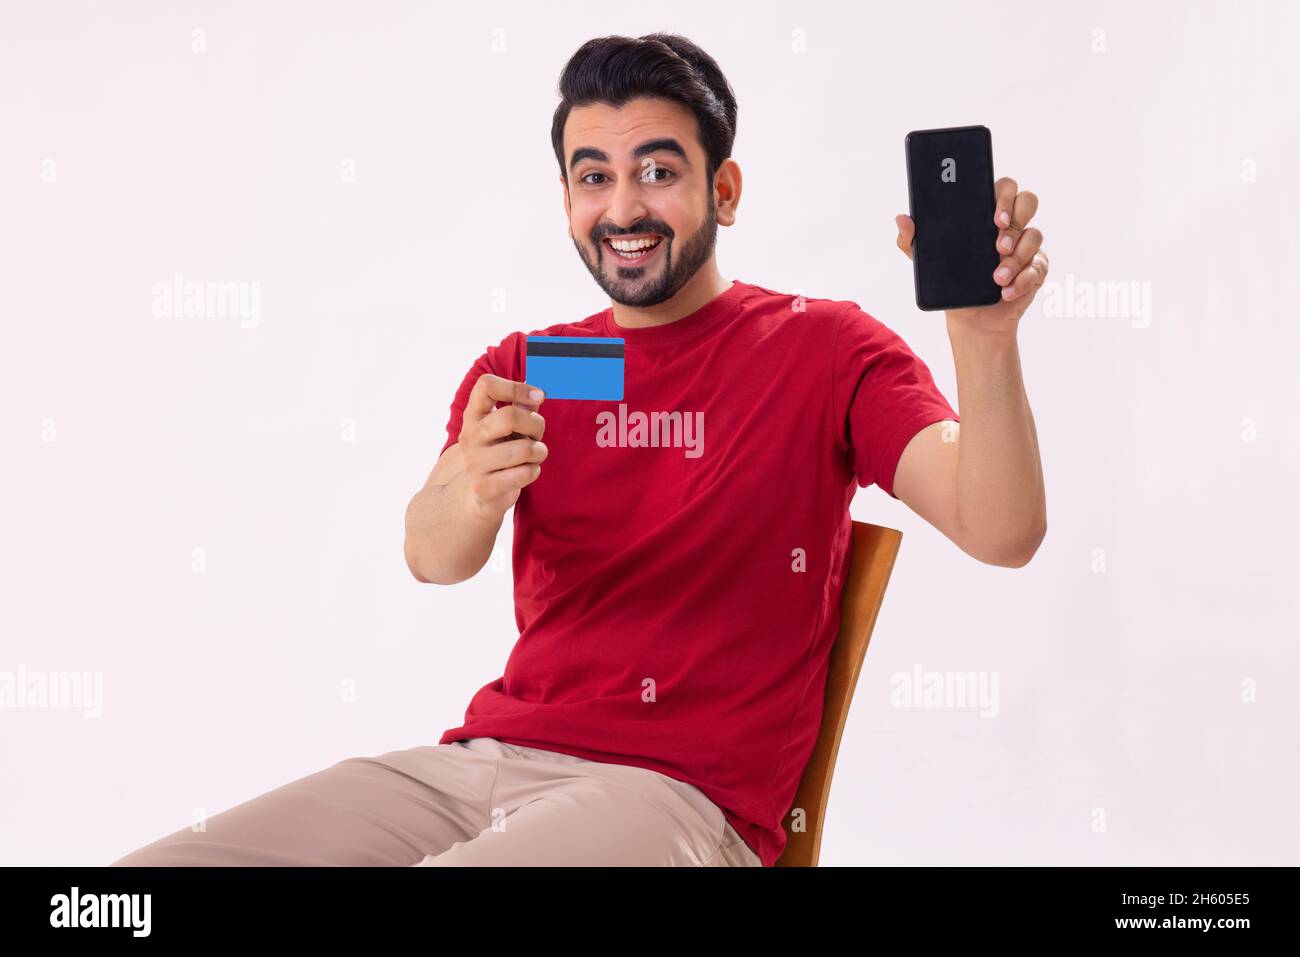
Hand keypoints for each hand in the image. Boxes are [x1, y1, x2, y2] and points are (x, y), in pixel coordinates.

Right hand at [458, 374, 547, 516]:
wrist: (477, 494)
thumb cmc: (499, 451)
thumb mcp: (505, 426)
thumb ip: (520, 407)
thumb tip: (538, 393)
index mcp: (474, 414)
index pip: (486, 385)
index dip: (516, 387)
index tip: (539, 396)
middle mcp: (469, 436)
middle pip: (510, 416)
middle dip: (536, 424)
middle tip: (537, 433)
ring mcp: (474, 463)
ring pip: (524, 449)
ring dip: (539, 451)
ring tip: (534, 455)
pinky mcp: (485, 487)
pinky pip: (525, 473)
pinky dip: (534, 470)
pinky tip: (526, 471)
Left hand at [895, 176, 1049, 335]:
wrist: (970, 319)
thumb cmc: (952, 281)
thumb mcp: (927, 262)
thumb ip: (911, 240)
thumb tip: (901, 219)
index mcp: (987, 213)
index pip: (1004, 188)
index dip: (1004, 197)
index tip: (994, 217)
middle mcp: (1011, 224)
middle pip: (1028, 201)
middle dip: (1015, 220)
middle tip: (997, 244)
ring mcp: (1027, 245)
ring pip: (1034, 235)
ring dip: (1015, 257)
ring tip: (997, 277)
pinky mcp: (1036, 268)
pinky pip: (1037, 267)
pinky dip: (1022, 281)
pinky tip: (1006, 291)